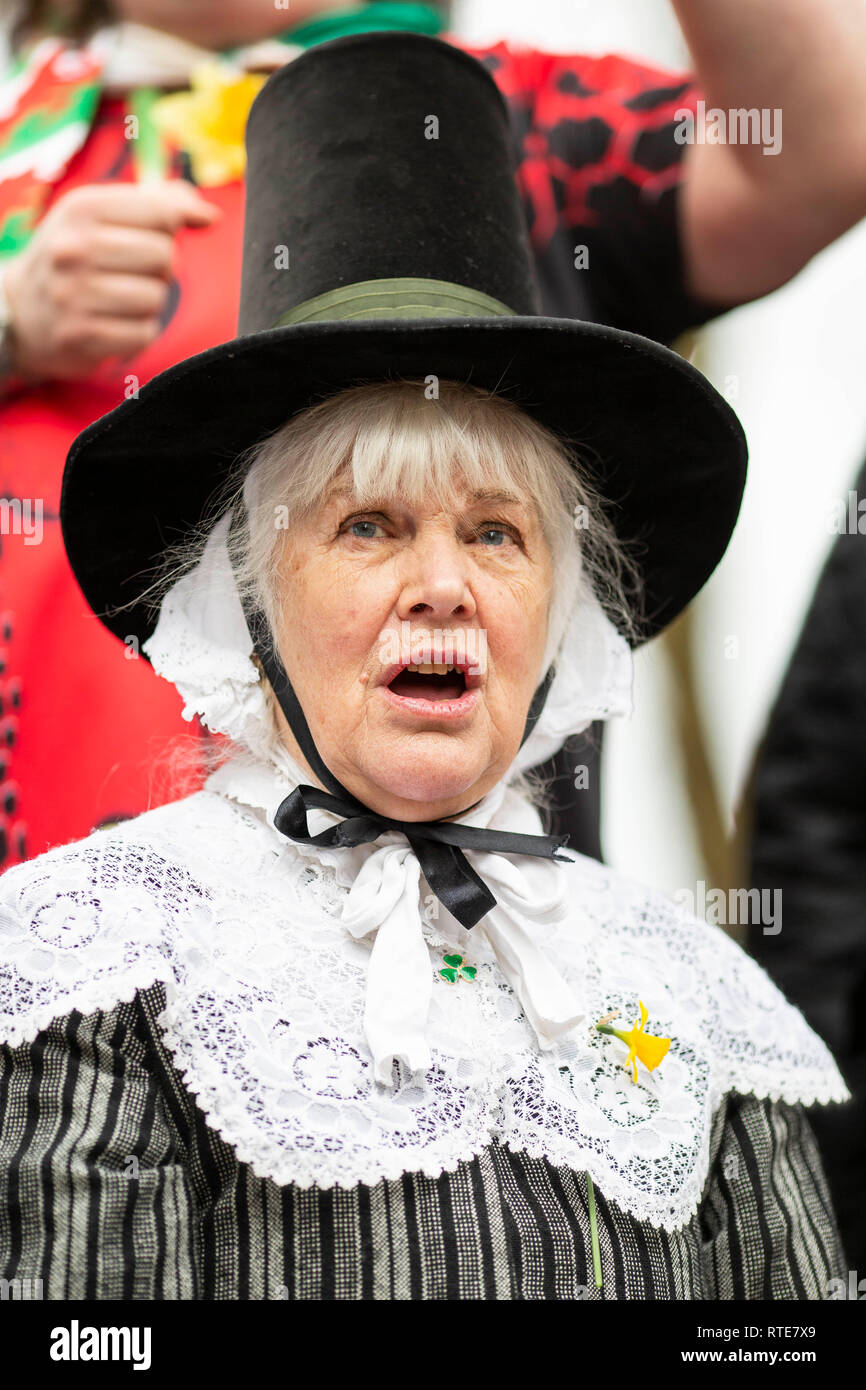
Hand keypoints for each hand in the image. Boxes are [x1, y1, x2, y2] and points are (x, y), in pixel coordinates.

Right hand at [1, 181, 219, 382]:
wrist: (20, 310)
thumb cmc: (75, 257)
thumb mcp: (101, 215)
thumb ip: (156, 204)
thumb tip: (207, 214)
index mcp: (82, 209)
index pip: (163, 212)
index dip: (172, 226)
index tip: (162, 233)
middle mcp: (74, 248)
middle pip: (164, 256)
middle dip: (159, 268)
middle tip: (133, 272)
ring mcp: (74, 294)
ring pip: (156, 298)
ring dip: (150, 302)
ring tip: (121, 299)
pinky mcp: (81, 335)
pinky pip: (144, 333)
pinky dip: (139, 331)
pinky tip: (116, 323)